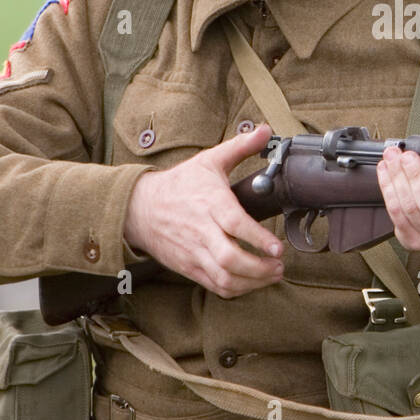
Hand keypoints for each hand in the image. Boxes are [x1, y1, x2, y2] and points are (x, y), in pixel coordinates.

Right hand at [123, 124, 284, 297]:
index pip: (234, 223)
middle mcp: (201, 230)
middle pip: (229, 258)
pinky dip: (236, 289)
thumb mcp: (209, 160)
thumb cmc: (180, 184)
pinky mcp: (188, 266)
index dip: (258, 238)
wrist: (139, 208)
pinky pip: (213, 285)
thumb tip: (266, 130)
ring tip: (272, 274)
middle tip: (279, 265)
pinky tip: (252, 282)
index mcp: (209, 202)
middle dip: (259, 268)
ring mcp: (194, 252)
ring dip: (252, 282)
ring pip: (223, 277)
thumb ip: (241, 146)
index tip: (277, 247)